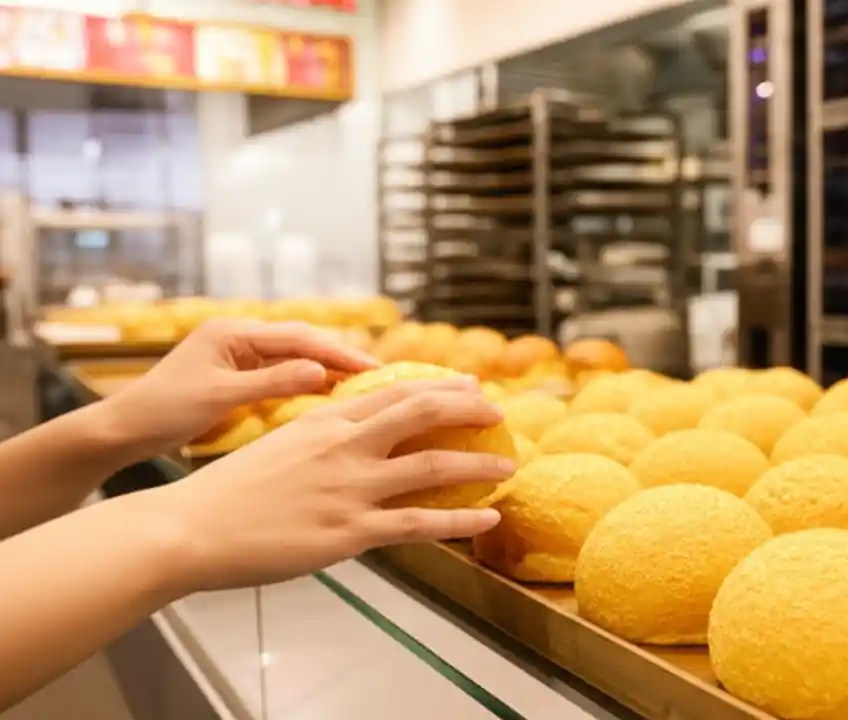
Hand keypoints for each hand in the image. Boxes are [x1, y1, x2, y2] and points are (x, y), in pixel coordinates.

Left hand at [106, 319, 378, 453]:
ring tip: (364, 386)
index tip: (373, 367)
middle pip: (300, 341)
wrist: (123, 430)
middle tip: (379, 374)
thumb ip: (272, 383)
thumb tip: (321, 372)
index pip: (298, 337)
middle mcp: (237, 337)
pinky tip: (329, 397)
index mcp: (232, 331)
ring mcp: (237, 356)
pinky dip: (307, 383)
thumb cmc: (164, 411)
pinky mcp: (236, 376)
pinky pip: (282, 374)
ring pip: (294, 357)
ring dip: (326, 370)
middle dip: (339, 356)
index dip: (338, 351)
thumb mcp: (221, 397)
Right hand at [143, 379, 512, 590]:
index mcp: (325, 421)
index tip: (470, 387)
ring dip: (479, 465)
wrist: (190, 528)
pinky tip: (489, 518)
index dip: (441, 388)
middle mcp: (344, 446)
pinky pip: (419, 525)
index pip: (396, 393)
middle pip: (424, 413)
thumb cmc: (228, 494)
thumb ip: (320, 441)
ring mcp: (350, 489)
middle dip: (470, 410)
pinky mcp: (349, 532)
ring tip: (509, 465)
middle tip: (501, 413)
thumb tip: (350, 439)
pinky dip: (461, 521)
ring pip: (433, 467)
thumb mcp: (278, 446)